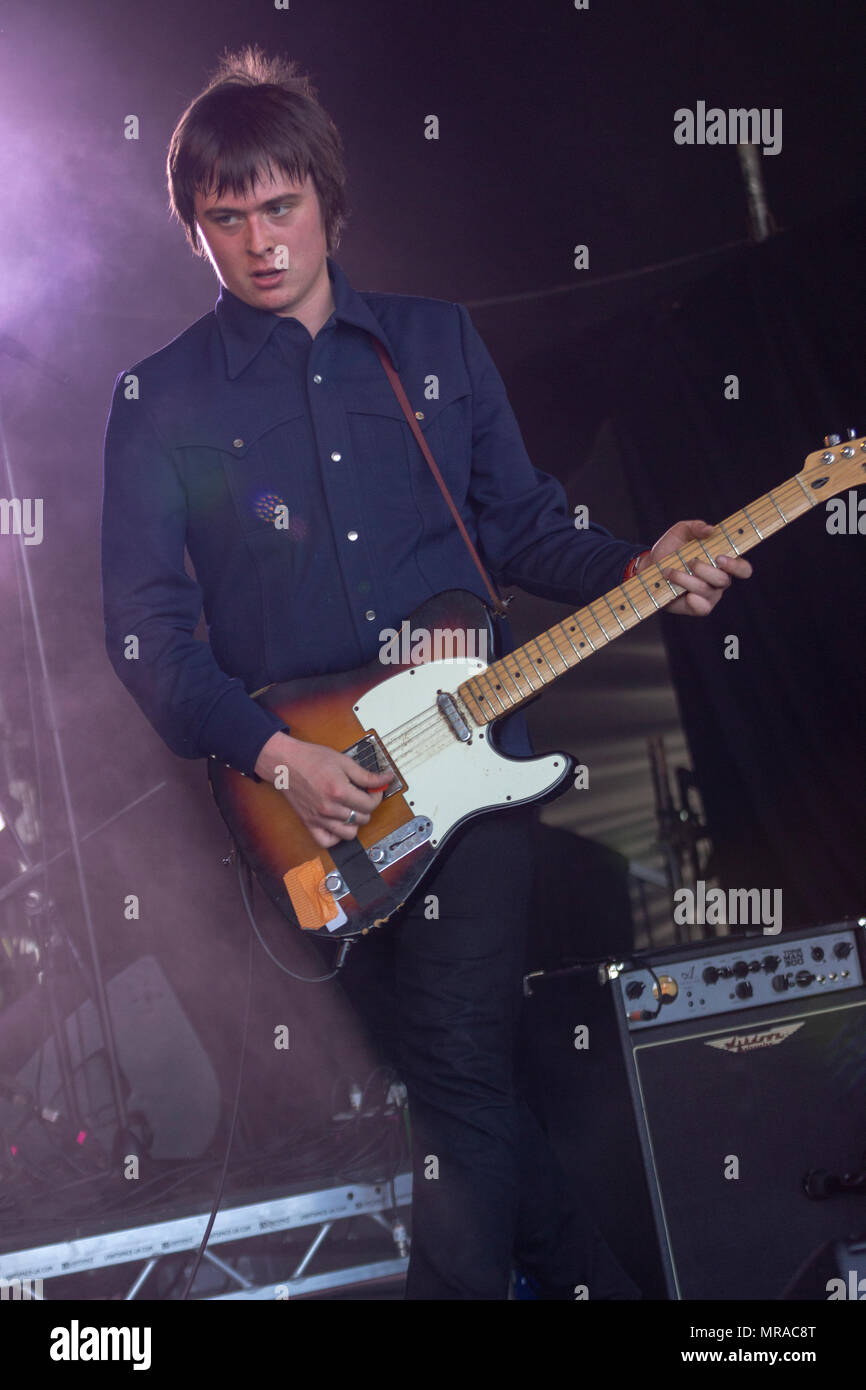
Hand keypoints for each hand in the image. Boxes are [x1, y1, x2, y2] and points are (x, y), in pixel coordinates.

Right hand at [254, 732, 390, 847]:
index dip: (376, 796)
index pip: (370, 805)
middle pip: (362, 819)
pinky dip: (336, 836)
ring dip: (354, 822)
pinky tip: (338, 823)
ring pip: (349, 833)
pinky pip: (327, 841)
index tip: (373, 790)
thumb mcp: (343, 761)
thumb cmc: (312, 758)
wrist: (285, 763)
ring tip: (350, 809)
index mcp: (339, 791)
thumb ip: (366, 775)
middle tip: (361, 795)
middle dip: (366, 807)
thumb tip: (386, 779)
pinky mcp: (309, 823)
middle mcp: (329, 808)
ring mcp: (319, 818)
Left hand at [638, 519, 752, 615]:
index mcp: (723, 563)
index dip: (736, 566)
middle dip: (705, 570)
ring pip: (707, 591)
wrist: (651, 565)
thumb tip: (710, 529)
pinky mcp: (695, 607)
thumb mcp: (682, 531)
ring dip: (686, 580)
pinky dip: (694, 601)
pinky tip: (685, 595)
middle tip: (690, 562)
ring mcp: (708, 595)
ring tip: (670, 571)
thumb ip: (697, 527)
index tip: (719, 557)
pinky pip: (702, 608)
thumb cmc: (671, 547)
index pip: (743, 569)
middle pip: (723, 580)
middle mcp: (719, 580)